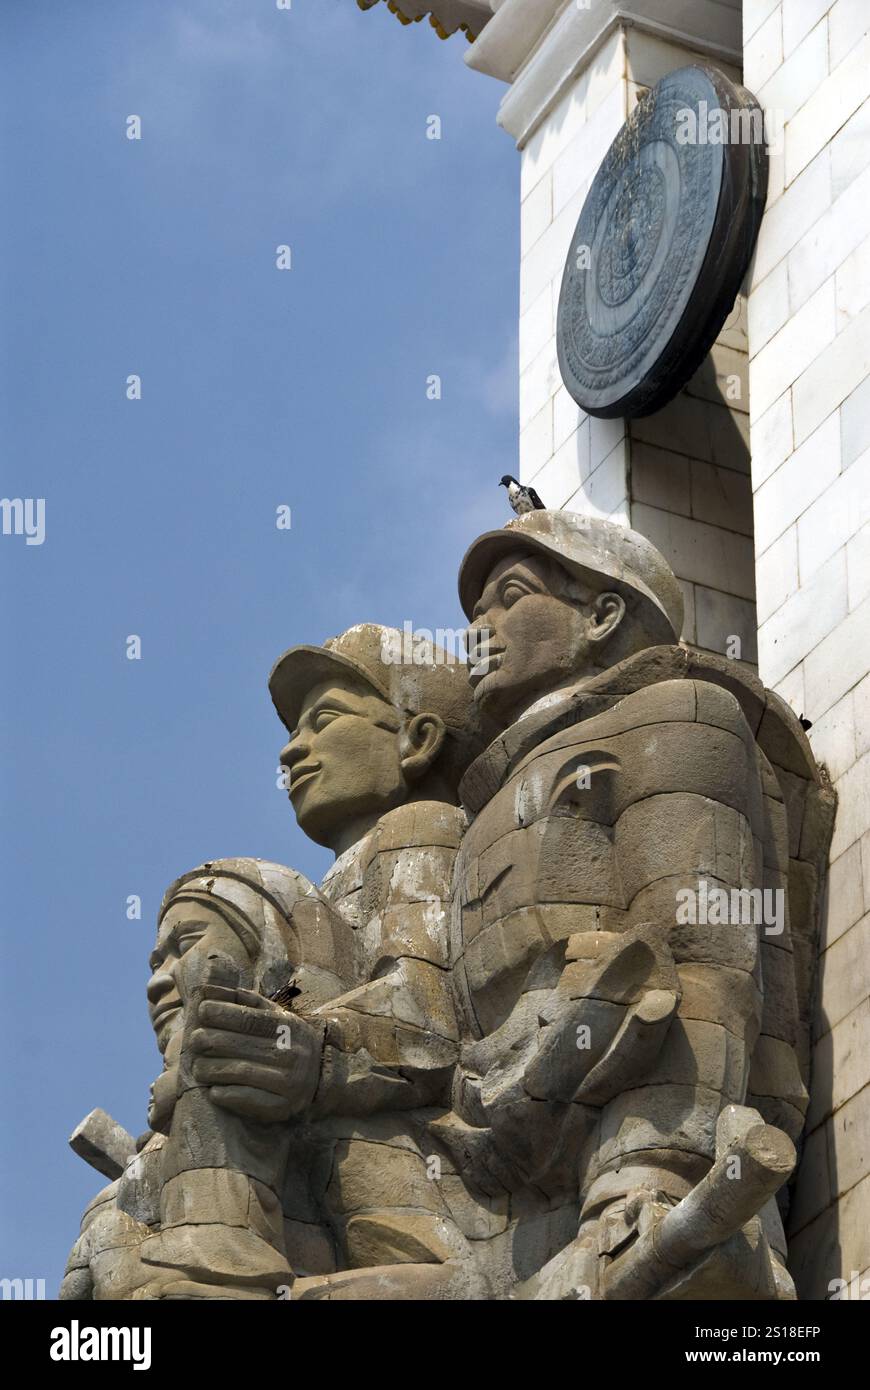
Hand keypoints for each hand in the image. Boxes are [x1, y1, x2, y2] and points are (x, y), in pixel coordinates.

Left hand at [186, 984, 323, 1122]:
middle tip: (193, 1040)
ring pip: (240, 1072)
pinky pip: (246, 1100)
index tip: (202, 1010)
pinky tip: (212, 1090)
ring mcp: (287, 1081)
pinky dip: (225, 1094)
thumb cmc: (287, 1040)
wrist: (319, 1077)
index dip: (223, 1013)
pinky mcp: (280, 1107)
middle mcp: (291, 1053)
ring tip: (197, 1066)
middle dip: (210, 1041)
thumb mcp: (276, 1016)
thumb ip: (249, 1003)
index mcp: (288, 1027)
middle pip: (240, 1045)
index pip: (250, 1018)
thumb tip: (215, 990)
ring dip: (211, 1069)